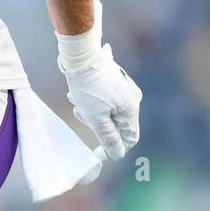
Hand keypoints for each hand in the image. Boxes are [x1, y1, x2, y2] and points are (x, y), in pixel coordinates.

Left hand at [60, 44, 141, 160]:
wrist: (81, 55)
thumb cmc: (87, 88)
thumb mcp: (96, 119)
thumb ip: (108, 139)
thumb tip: (117, 155)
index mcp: (131, 108)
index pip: (130, 138)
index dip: (114, 147)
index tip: (97, 149)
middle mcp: (133, 97)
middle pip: (117, 124)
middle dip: (97, 124)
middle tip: (80, 113)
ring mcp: (125, 88)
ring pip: (109, 111)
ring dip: (91, 111)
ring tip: (76, 100)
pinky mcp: (116, 80)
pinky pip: (106, 99)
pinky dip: (93, 101)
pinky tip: (79, 93)